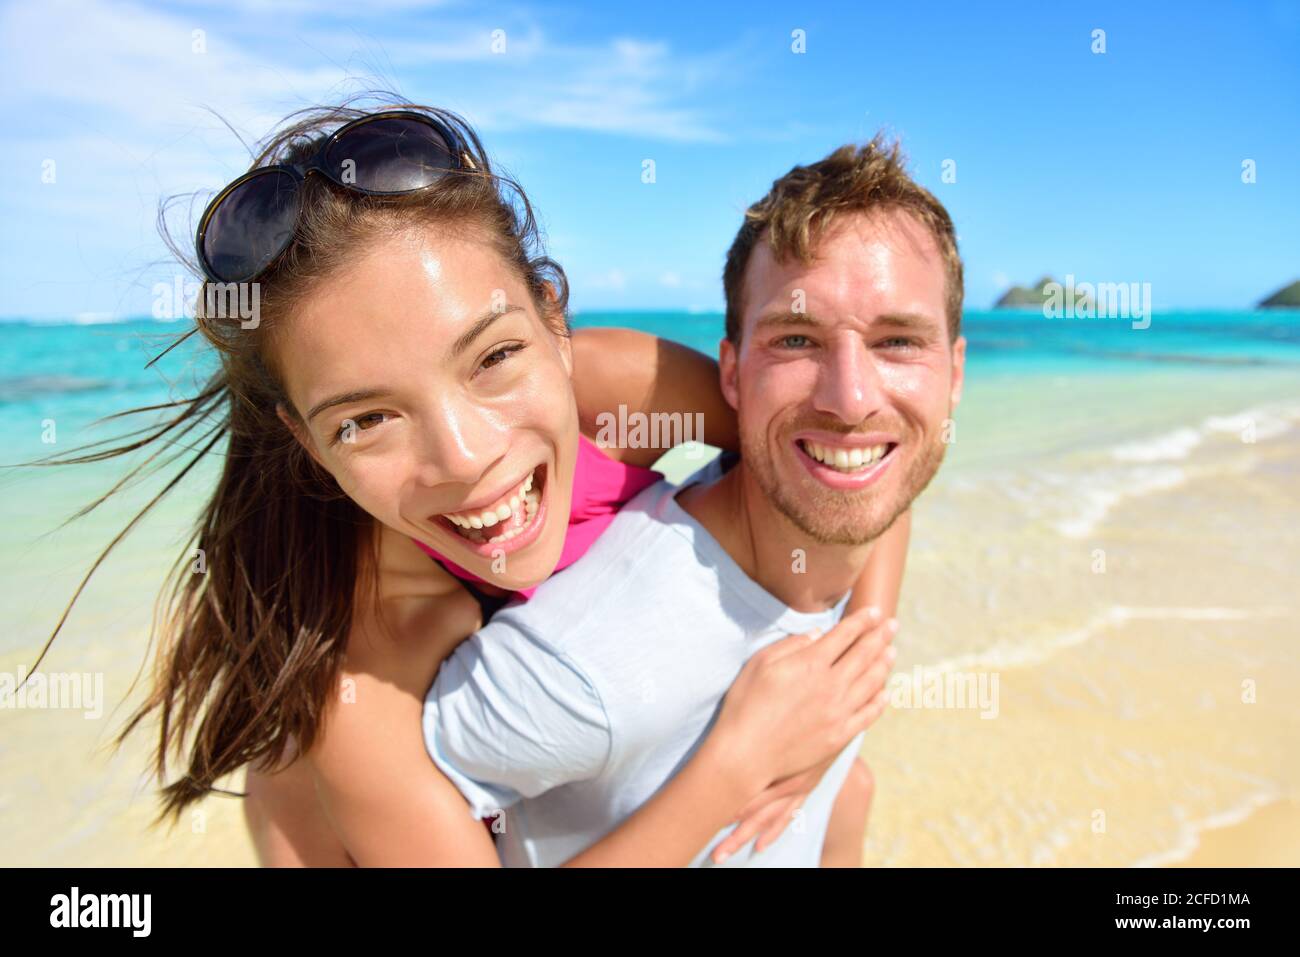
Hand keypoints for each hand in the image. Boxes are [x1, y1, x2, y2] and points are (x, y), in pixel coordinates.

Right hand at [708, 603, 896, 799]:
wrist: (746, 755)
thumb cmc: (746, 705)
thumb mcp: (759, 664)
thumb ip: (790, 645)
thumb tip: (818, 634)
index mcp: (810, 663)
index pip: (844, 635)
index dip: (861, 621)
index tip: (874, 611)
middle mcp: (830, 685)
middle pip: (864, 655)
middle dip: (880, 636)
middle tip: (893, 624)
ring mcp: (838, 712)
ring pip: (871, 682)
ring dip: (884, 664)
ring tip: (892, 652)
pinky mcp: (839, 736)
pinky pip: (867, 714)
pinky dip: (879, 701)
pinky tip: (885, 693)